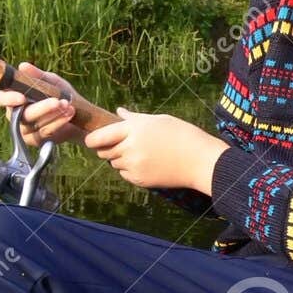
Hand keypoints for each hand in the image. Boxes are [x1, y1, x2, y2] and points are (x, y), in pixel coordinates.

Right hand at [0, 61, 82, 149]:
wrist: (77, 113)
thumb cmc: (59, 94)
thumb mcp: (50, 81)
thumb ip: (38, 75)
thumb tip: (23, 66)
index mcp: (13, 97)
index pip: (0, 99)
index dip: (8, 99)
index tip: (22, 97)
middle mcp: (14, 115)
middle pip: (22, 114)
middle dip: (41, 107)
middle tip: (58, 101)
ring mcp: (24, 130)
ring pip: (35, 124)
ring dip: (54, 114)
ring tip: (68, 105)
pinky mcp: (35, 140)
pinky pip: (45, 132)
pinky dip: (59, 122)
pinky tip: (69, 114)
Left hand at [83, 108, 228, 192]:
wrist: (200, 160)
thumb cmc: (182, 135)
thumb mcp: (159, 120)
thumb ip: (134, 118)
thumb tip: (119, 112)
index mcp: (133, 129)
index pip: (99, 137)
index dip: (92, 139)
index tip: (93, 140)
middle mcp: (130, 148)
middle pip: (103, 151)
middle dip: (108, 148)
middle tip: (122, 145)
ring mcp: (134, 165)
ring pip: (114, 163)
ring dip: (120, 159)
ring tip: (141, 153)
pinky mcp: (140, 180)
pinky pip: (125, 174)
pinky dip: (130, 170)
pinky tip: (147, 164)